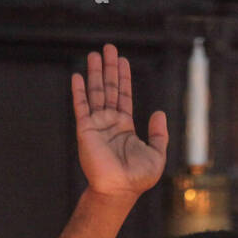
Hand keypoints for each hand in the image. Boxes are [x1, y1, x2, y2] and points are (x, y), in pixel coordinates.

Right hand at [72, 44, 167, 198]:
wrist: (119, 189)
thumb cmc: (138, 178)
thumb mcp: (157, 155)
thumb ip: (159, 134)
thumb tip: (158, 112)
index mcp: (125, 127)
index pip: (124, 96)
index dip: (123, 77)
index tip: (122, 60)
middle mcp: (110, 122)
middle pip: (109, 89)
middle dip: (109, 68)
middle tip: (108, 48)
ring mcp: (97, 125)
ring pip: (96, 93)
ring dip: (95, 73)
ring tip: (94, 54)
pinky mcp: (85, 130)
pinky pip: (81, 106)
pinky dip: (79, 91)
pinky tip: (78, 76)